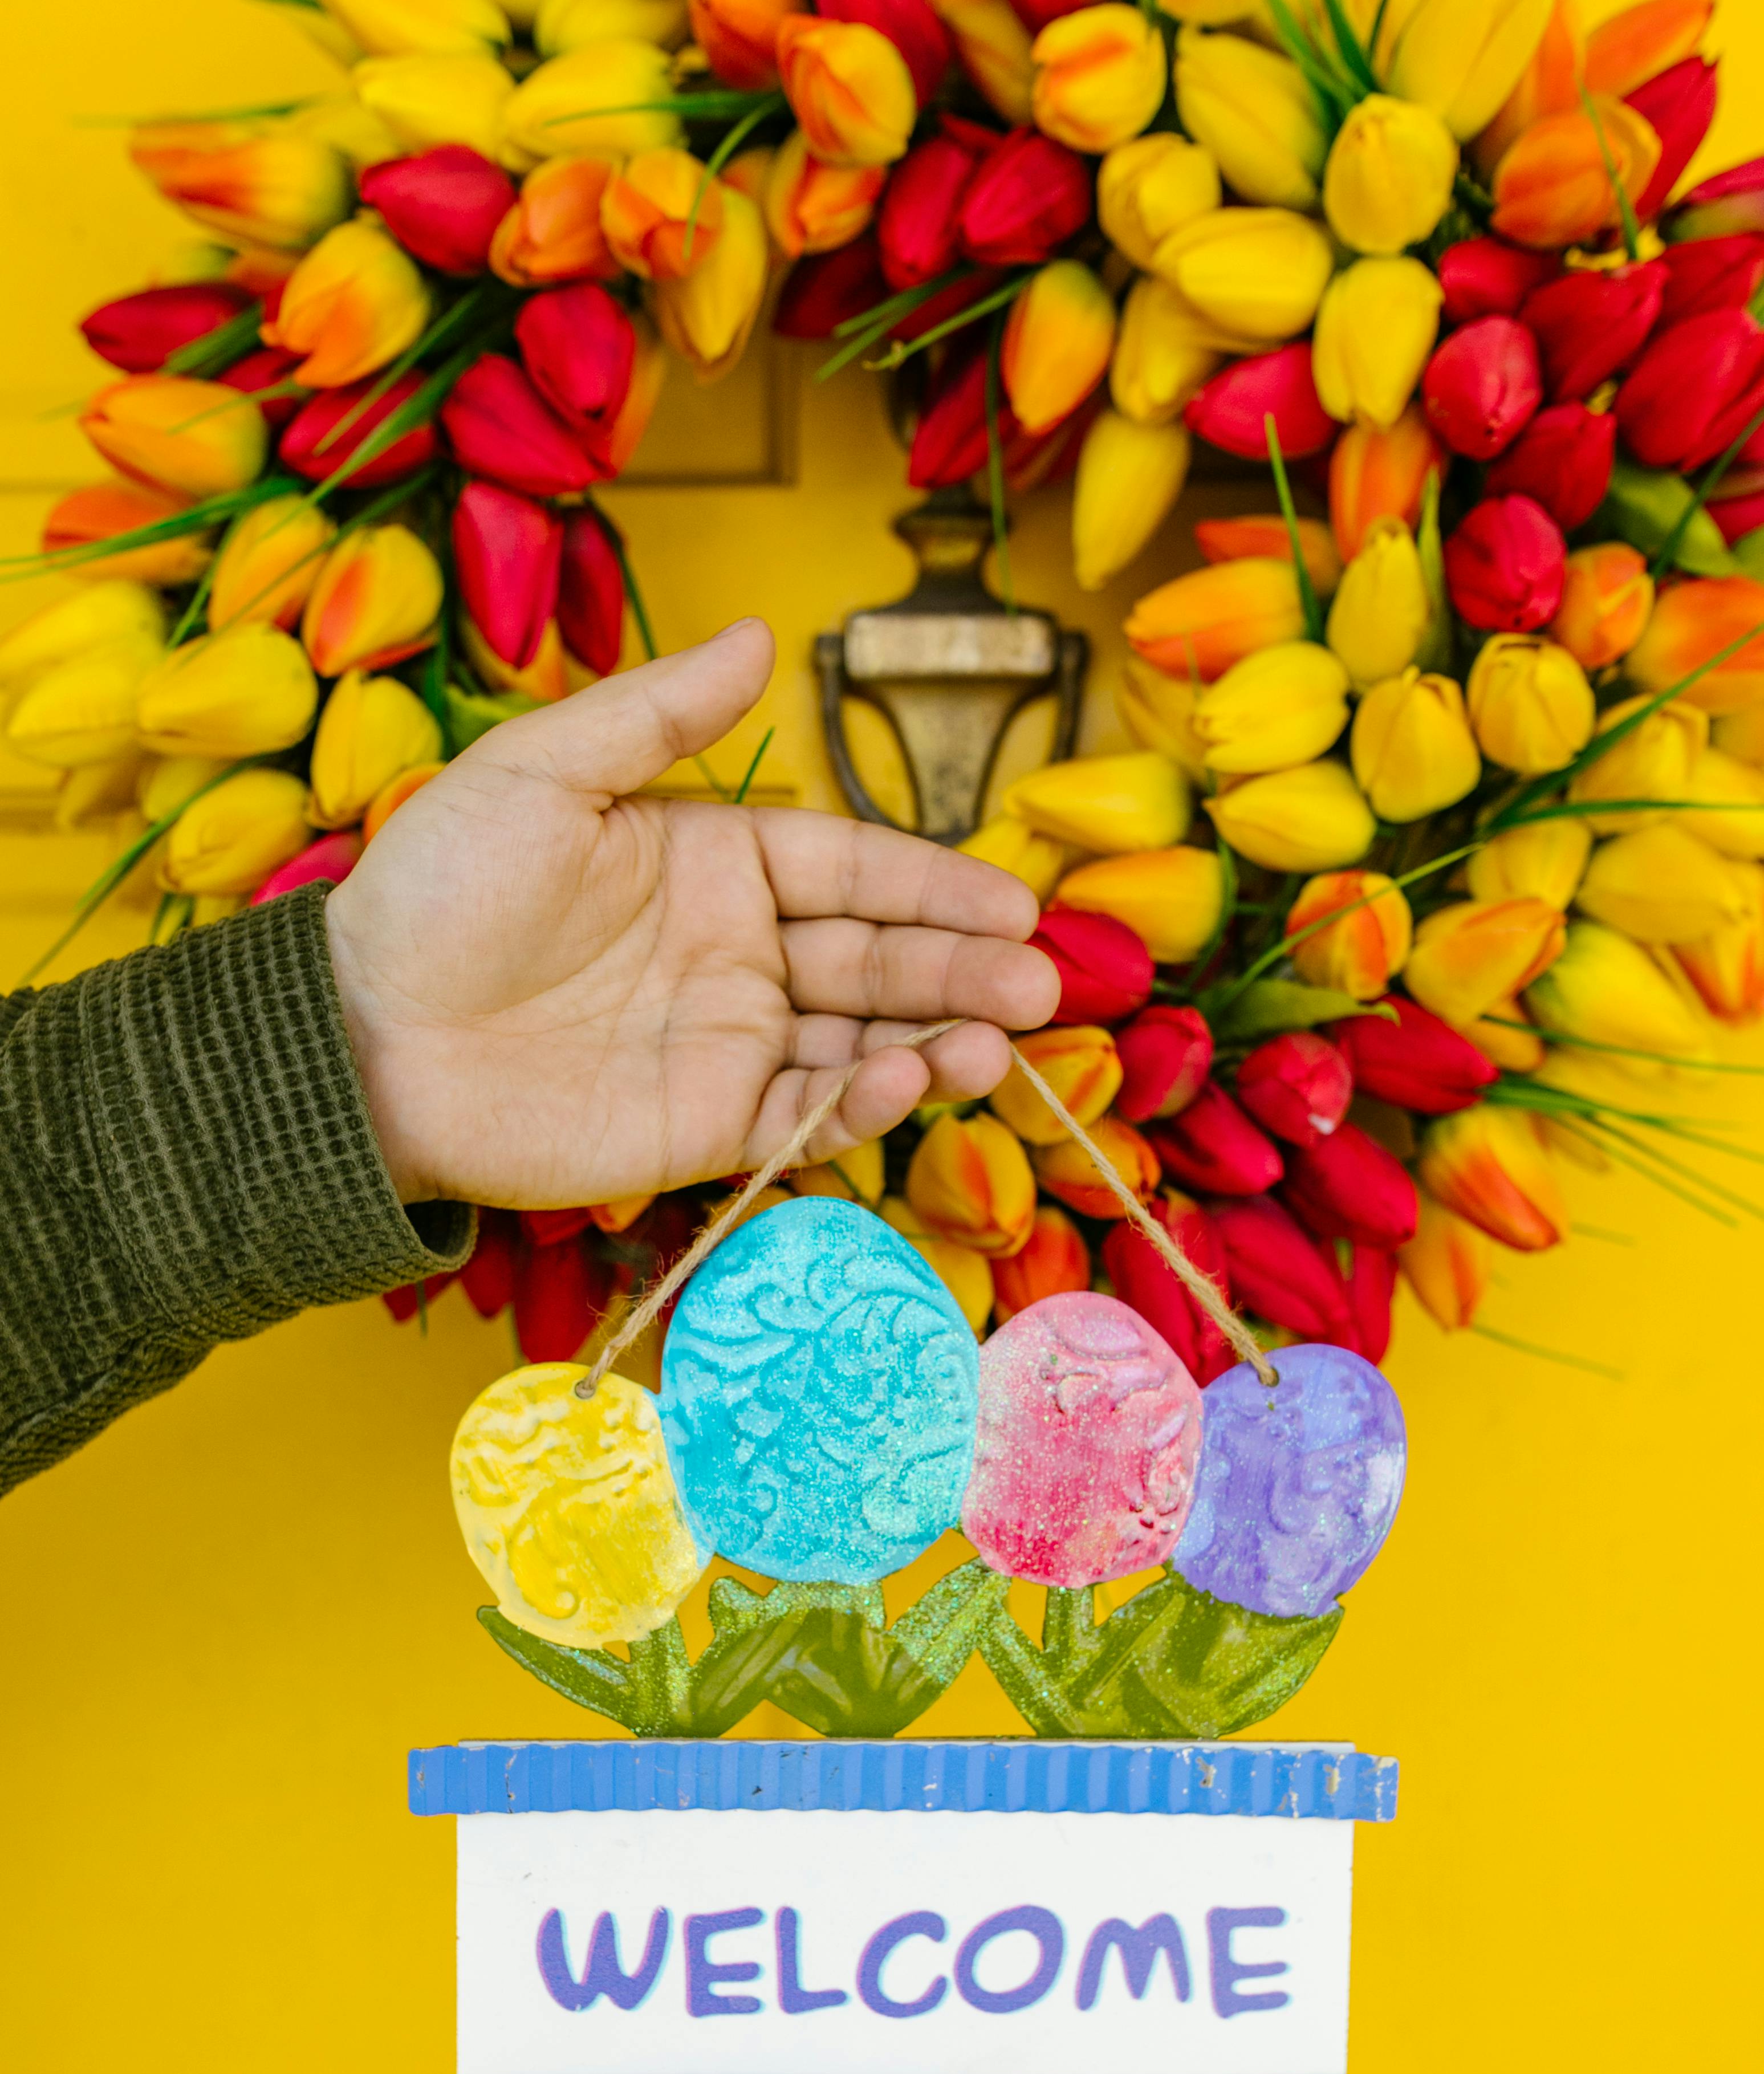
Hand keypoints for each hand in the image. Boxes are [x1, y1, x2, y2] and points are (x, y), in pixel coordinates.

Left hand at [324, 619, 1057, 1207]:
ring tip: (999, 1038)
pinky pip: (800, 1120)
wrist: (361, 1035)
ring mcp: (725, 1047)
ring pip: (860, 1044)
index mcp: (712, 863)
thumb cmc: (437, 892)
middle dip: (965, 968)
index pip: (852, 868)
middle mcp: (736, 956)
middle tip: (1042, 980)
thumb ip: (658, 712)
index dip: (935, 884)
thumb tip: (760, 635)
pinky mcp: (700, 1130)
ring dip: (937, 1041)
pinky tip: (907, 1080)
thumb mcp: (542, 771)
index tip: (1015, 901)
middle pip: (878, 958)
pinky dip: (860, 1105)